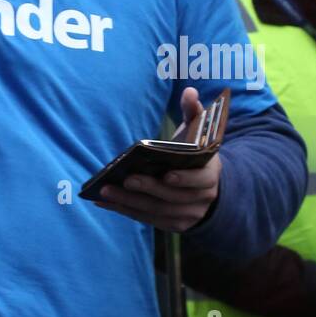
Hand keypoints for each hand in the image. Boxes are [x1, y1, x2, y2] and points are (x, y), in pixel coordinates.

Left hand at [95, 88, 221, 232]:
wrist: (209, 188)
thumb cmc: (196, 155)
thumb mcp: (198, 134)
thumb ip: (194, 113)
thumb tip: (189, 91)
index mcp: (210, 175)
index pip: (200, 180)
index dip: (184, 179)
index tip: (166, 174)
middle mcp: (202, 199)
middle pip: (173, 198)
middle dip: (148, 189)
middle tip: (125, 179)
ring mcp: (189, 215)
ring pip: (158, 211)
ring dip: (130, 202)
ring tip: (106, 191)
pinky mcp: (174, 224)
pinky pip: (148, 220)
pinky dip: (126, 211)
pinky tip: (105, 203)